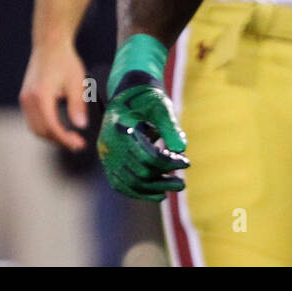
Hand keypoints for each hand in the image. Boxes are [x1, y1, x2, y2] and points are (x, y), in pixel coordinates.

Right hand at [20, 40, 88, 150]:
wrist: (49, 45)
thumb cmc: (65, 61)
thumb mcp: (76, 82)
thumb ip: (77, 104)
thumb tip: (81, 126)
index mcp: (41, 96)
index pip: (51, 126)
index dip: (65, 139)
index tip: (79, 145)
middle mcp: (29, 100)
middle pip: (41, 131)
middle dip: (59, 140)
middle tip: (78, 144)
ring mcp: (24, 99)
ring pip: (35, 127)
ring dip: (52, 136)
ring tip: (71, 138)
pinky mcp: (25, 98)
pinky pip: (33, 120)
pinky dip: (46, 127)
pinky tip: (61, 128)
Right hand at [98, 74, 189, 200]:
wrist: (127, 96)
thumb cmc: (146, 99)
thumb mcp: (161, 106)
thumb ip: (170, 125)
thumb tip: (182, 148)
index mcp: (120, 127)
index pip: (147, 155)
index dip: (169, 162)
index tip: (186, 163)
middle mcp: (108, 144)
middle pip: (138, 172)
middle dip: (162, 179)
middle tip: (182, 183)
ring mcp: (105, 155)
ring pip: (129, 183)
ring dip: (154, 189)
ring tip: (175, 188)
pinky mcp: (107, 162)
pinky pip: (121, 184)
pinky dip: (139, 192)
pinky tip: (159, 194)